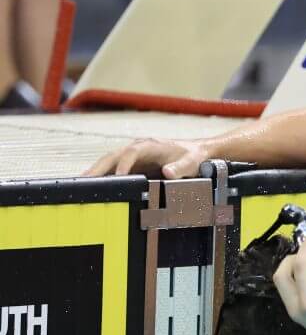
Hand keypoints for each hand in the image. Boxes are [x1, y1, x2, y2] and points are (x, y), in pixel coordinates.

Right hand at [83, 138, 208, 178]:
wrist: (197, 152)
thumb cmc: (193, 156)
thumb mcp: (192, 162)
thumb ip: (181, 167)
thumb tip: (167, 172)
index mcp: (150, 146)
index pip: (132, 153)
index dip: (124, 164)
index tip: (119, 177)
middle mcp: (137, 149)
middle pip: (113, 156)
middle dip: (98, 168)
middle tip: (84, 181)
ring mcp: (132, 157)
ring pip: (109, 163)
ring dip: (95, 173)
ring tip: (80, 186)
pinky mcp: (131, 165)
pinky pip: (113, 170)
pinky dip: (102, 178)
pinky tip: (92, 188)